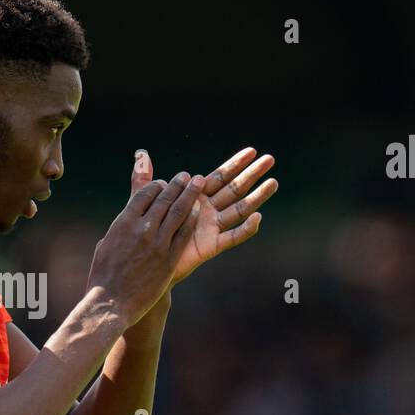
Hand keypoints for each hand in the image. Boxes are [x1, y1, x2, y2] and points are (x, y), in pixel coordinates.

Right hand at [87, 171, 203, 323]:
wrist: (111, 303)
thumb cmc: (103, 277)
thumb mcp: (105, 246)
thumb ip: (119, 231)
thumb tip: (124, 223)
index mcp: (123, 222)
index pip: (144, 194)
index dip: (156, 185)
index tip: (163, 182)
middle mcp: (141, 228)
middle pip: (164, 199)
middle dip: (177, 185)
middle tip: (186, 176)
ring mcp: (157, 243)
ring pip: (178, 212)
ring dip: (190, 195)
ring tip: (198, 184)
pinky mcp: (169, 258)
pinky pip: (184, 233)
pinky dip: (192, 219)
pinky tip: (198, 210)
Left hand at [132, 147, 277, 285]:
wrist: (144, 264)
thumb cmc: (145, 234)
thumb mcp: (144, 204)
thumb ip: (144, 181)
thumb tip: (141, 153)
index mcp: (196, 198)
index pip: (220, 176)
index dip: (235, 163)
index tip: (251, 150)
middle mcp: (208, 211)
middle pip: (235, 188)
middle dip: (252, 174)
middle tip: (270, 159)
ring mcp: (212, 228)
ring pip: (239, 209)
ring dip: (257, 197)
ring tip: (273, 183)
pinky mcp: (211, 245)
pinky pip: (232, 237)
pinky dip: (245, 229)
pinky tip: (257, 218)